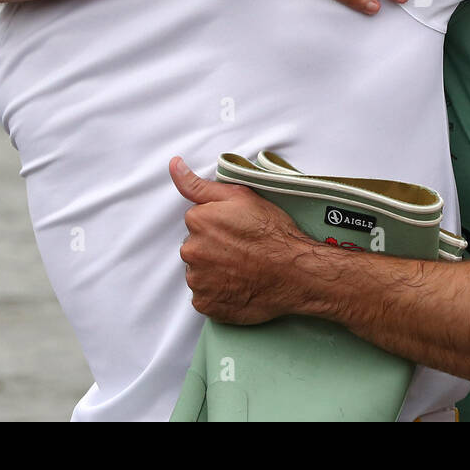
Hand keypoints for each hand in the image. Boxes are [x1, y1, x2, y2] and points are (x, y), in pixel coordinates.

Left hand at [171, 157, 312, 324]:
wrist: (296, 272)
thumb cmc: (273, 233)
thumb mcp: (241, 196)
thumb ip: (200, 184)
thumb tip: (174, 165)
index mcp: (198, 221)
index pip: (198, 222)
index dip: (220, 225)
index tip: (238, 231)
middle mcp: (191, 251)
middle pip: (196, 247)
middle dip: (214, 248)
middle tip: (243, 251)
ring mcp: (197, 280)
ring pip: (200, 272)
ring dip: (215, 271)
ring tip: (243, 269)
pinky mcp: (205, 304)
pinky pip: (205, 296)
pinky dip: (219, 293)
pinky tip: (239, 286)